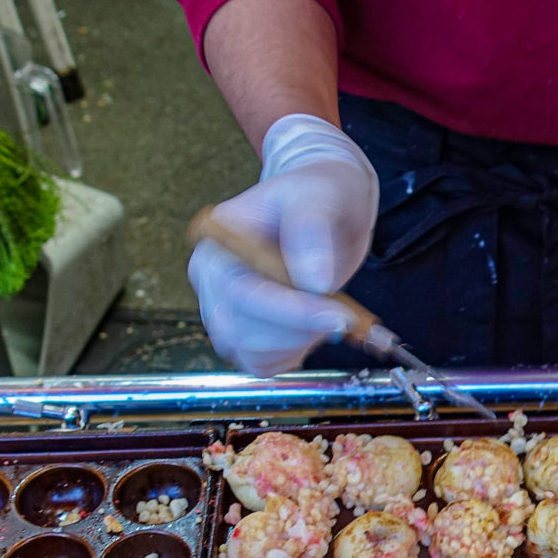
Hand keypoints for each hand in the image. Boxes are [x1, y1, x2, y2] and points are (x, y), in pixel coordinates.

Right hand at [189, 114, 379, 375]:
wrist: (325, 207)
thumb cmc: (318, 193)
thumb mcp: (320, 194)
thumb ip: (313, 229)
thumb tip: (314, 280)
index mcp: (217, 244)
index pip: (242, 293)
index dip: (291, 312)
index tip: (338, 317)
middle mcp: (211, 281)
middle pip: (241, 331)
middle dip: (300, 329)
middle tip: (346, 314)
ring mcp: (225, 310)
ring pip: (253, 354)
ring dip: (301, 342)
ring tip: (330, 311)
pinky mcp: (245, 332)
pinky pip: (264, 364)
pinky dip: (296, 353)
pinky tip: (316, 327)